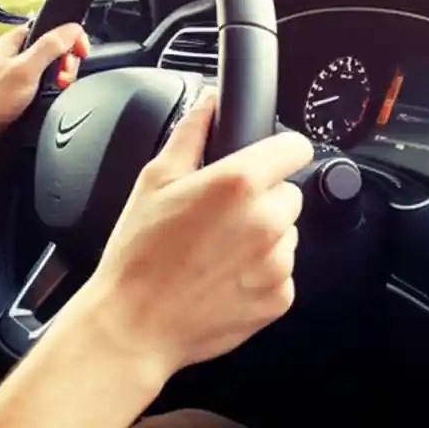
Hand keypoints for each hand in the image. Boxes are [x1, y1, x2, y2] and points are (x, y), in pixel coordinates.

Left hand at [0, 23, 90, 146]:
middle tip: (64, 75)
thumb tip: (72, 29)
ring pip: (51, 64)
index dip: (69, 37)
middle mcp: (16, 52)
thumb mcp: (27, 69)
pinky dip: (52, 86)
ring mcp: (18, 70)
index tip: (79, 51)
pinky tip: (50, 94)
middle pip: (54, 46)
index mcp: (15, 40)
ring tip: (58, 85)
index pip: (51, 26)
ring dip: (60, 74)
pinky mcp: (20, 87)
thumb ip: (50, 46)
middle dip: (66, 60)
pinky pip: (44, 80)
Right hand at [62, 89, 313, 383]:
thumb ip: (192, 132)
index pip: (295, 148)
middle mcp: (266, 221)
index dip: (280, 150)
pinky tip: (223, 277)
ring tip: (217, 249)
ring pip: (287, 234)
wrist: (133, 325)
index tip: (268, 158)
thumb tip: (209, 102)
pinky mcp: (279, 297)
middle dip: (263, 198)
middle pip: (289, 193)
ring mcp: (276, 262)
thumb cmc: (138, 255)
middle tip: (221, 215)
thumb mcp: (156, 180)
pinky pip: (282, 273)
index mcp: (238, 183)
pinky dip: (261, 274)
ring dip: (264, 237)